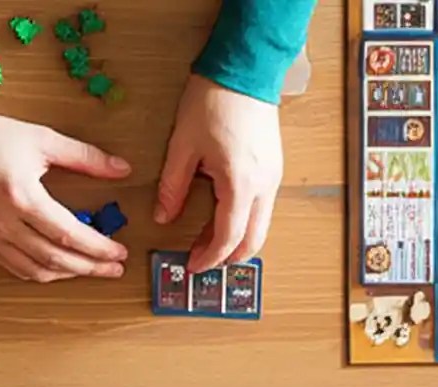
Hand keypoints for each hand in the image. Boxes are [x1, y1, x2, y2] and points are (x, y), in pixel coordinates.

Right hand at [0, 102, 131, 281]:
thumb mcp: (43, 140)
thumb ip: (86, 157)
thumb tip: (123, 169)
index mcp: (23, 197)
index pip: (70, 234)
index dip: (99, 248)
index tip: (120, 252)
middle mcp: (4, 223)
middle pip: (57, 259)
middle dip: (91, 267)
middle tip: (115, 268)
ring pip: (36, 270)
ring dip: (68, 274)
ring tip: (92, 269)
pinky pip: (15, 268)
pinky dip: (41, 272)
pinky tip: (59, 267)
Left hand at [155, 75, 282, 272]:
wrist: (245, 70)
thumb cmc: (215, 100)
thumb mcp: (182, 146)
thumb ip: (173, 187)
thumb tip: (164, 216)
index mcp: (240, 184)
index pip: (227, 238)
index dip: (209, 257)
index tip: (192, 265)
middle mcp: (264, 187)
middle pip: (253, 241)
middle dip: (229, 257)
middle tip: (203, 260)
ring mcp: (273, 178)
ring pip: (261, 226)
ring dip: (237, 239)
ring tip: (208, 239)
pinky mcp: (274, 169)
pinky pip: (263, 208)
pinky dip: (245, 221)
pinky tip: (223, 214)